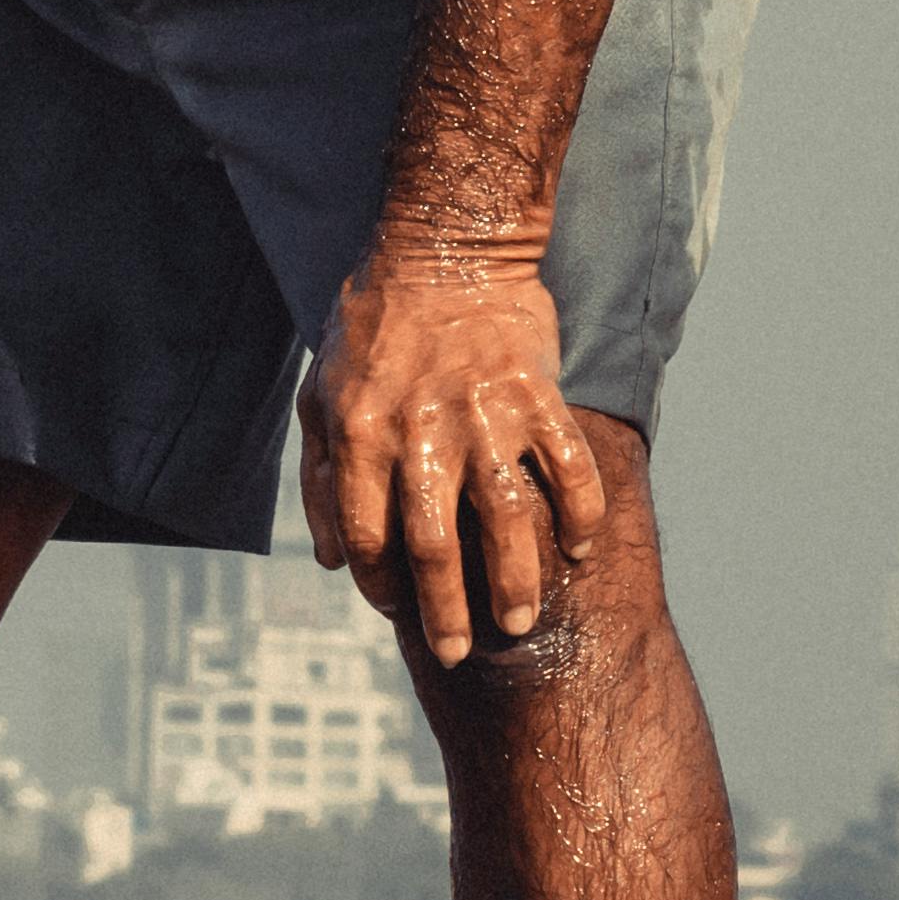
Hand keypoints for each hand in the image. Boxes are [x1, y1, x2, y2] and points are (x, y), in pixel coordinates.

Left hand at [301, 236, 605, 663]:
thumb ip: (319, 479)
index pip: (366, 534)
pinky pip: (568, 469)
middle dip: (446, 611)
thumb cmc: (370, 325)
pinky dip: (579, 515)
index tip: (395, 613)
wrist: (443, 245)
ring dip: (516, 580)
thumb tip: (330, 561)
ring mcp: (485, 414)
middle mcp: (421, 430)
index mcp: (360, 432)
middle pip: (434, 545)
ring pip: (507, 519)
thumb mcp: (319, 394)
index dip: (380, 584)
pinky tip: (578, 551)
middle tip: (460, 653)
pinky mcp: (538, 396)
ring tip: (519, 620)